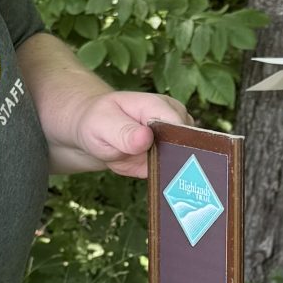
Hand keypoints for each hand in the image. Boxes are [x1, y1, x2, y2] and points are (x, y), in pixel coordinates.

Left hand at [69, 88, 190, 177]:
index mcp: (160, 106)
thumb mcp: (102, 125)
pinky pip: (177, 170)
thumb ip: (123, 132)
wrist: (94, 133)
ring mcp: (175, 138)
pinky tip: (147, 173)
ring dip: (166, 170)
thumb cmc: (98, 122)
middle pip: (189, 145)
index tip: (151, 157)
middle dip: (170, 162)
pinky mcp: (171, 155)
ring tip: (143, 167)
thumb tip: (145, 138)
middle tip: (146, 167)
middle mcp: (175, 120)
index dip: (169, 145)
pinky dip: (163, 176)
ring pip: (186, 161)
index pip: (179, 127)